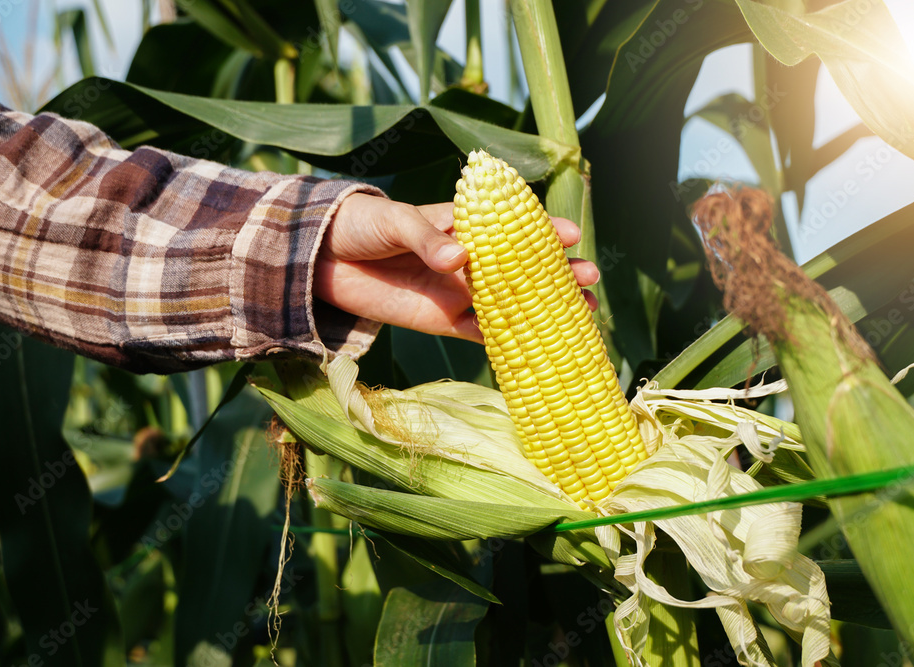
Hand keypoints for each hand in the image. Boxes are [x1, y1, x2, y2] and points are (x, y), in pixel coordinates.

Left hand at [314, 192, 601, 343]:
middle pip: (522, 268)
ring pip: (512, 302)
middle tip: (591, 279)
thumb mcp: (395, 222)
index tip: (572, 233)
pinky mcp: (445, 322)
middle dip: (558, 273)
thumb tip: (458, 259)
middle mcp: (469, 260)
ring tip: (583, 314)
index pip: (510, 226)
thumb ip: (427, 238)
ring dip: (546, 308)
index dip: (543, 230)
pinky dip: (511, 339)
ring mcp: (459, 292)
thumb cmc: (363, 225)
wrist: (323, 261)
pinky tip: (542, 344)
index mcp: (462, 225)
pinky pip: (484, 332)